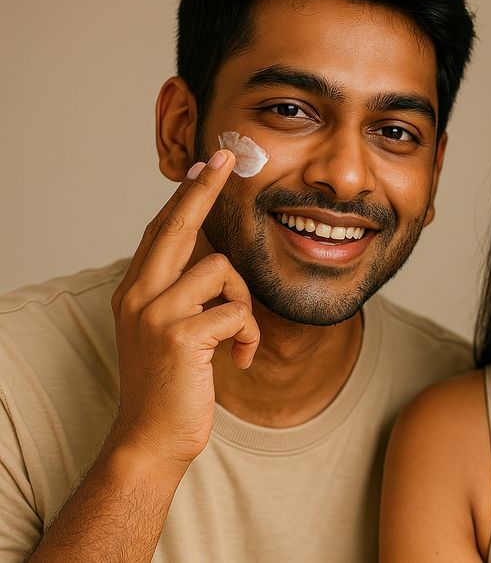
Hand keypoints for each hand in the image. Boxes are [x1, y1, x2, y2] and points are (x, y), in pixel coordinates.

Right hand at [108, 150, 259, 470]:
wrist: (151, 439)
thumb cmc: (170, 386)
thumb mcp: (167, 332)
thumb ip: (182, 295)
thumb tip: (214, 262)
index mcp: (135, 290)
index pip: (161, 231)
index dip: (184, 198)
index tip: (203, 167)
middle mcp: (139, 294)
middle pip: (178, 226)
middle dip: (205, 189)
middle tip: (227, 157)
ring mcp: (156, 313)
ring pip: (223, 270)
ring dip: (244, 305)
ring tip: (238, 341)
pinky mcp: (181, 335)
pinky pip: (237, 311)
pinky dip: (249, 336)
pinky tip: (238, 361)